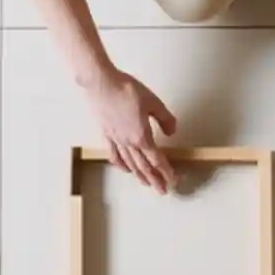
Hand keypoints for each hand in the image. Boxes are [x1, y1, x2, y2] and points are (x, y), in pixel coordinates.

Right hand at [82, 68, 178, 193]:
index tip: (173, 180)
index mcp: (142, 136)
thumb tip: (172, 132)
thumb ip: (165, 119)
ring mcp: (116, 140)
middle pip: (144, 166)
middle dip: (155, 179)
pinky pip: (114, 155)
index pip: (157, 159)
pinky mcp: (106, 135)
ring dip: (140, 176)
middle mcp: (128, 142)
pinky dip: (121, 165)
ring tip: (147, 184)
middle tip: (162, 190)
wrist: (101, 84)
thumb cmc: (125, 90)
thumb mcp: (154, 102)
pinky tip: (125, 169)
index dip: (166, 171)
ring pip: (130, 163)